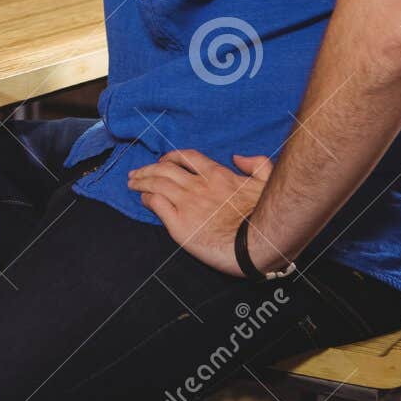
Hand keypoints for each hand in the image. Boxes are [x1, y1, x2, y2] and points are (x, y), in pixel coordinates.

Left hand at [127, 150, 275, 276]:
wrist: (259, 243)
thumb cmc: (267, 216)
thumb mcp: (268, 182)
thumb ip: (257, 165)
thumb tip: (238, 158)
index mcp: (218, 175)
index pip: (187, 157)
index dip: (171, 157)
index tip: (163, 161)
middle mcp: (198, 186)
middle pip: (165, 169)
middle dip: (148, 169)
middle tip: (136, 173)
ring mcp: (187, 203)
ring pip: (156, 184)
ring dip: (141, 181)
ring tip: (132, 183)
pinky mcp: (179, 223)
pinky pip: (156, 204)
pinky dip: (147, 198)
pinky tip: (143, 199)